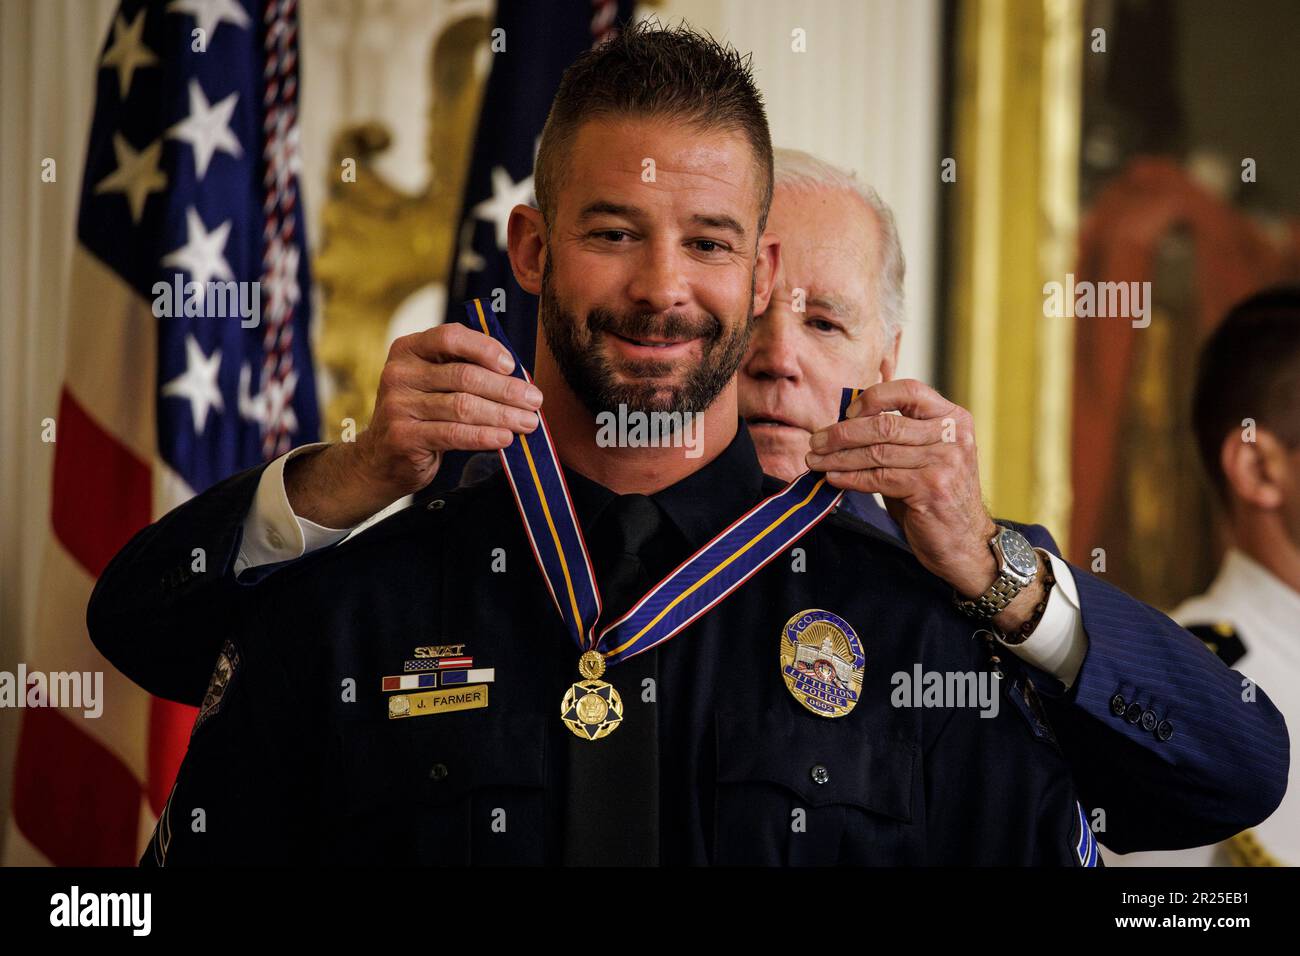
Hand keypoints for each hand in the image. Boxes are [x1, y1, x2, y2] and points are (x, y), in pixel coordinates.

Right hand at [287, 324, 541, 527]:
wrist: (382, 458)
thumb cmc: (421, 415)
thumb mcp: (433, 384)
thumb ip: (464, 371)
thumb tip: (518, 377)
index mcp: (409, 349)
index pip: (450, 337)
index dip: (485, 348)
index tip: (512, 365)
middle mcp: (400, 373)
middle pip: (464, 376)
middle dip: (506, 389)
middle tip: (535, 401)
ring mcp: (398, 405)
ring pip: (463, 406)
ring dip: (502, 415)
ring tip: (528, 422)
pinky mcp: (403, 436)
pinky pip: (453, 434)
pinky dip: (484, 436)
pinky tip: (505, 438)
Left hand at [805, 379, 1042, 630]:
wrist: (965, 542)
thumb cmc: (934, 496)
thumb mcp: (922, 457)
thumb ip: (897, 437)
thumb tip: (845, 422)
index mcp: (953, 418)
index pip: (909, 390)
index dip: (873, 398)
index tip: (847, 412)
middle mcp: (952, 435)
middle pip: (885, 425)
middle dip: (842, 433)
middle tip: (816, 441)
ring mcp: (945, 461)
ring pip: (878, 452)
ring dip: (839, 457)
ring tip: (816, 461)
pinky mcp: (932, 487)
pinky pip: (879, 478)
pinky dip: (851, 477)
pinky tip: (833, 478)